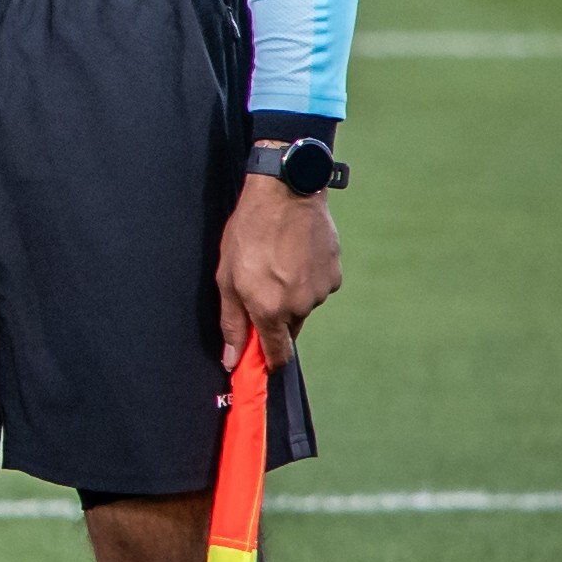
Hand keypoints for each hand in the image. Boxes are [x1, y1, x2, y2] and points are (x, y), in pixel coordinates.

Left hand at [217, 182, 341, 366]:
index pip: (277, 353)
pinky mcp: (335, 275)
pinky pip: (317, 287)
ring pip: (303, 305)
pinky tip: (293, 256)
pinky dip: (306, 279)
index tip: (261, 365)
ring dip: (290, 294)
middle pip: (288, 327)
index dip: (268, 362)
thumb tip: (232, 359)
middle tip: (259, 287)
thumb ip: (232, 322)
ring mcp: (321, 290)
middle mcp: (300, 306)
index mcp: (270, 310)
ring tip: (275, 263)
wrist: (287, 196)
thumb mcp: (227, 278)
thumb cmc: (249, 233)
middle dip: (273, 317)